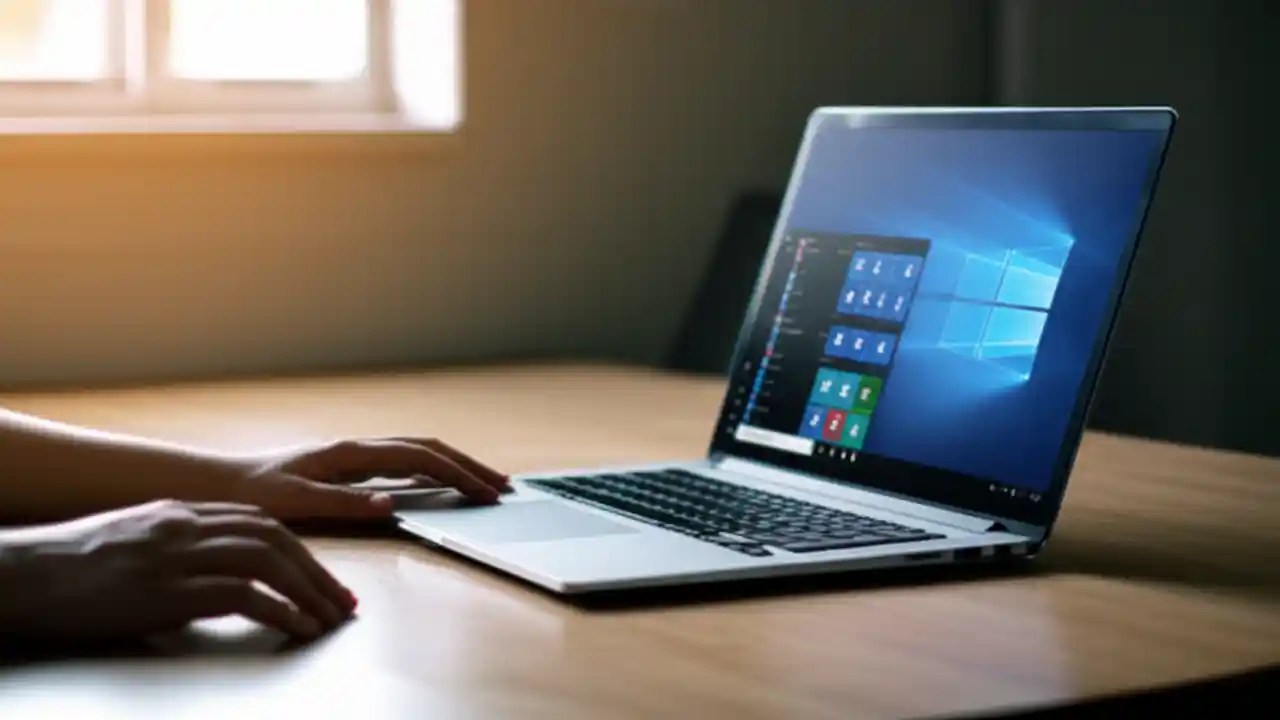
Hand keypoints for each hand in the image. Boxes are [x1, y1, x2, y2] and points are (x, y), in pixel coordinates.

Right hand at [0, 500, 354, 640]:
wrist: (24, 574)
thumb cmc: (75, 568)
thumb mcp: (138, 543)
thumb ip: (184, 550)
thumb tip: (223, 577)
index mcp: (181, 512)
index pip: (260, 522)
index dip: (301, 551)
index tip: (325, 579)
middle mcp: (186, 526)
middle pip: (274, 538)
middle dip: (317, 571)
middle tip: (342, 602)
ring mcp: (176, 555)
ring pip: (267, 560)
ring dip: (308, 591)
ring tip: (329, 619)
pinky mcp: (164, 589)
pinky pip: (241, 594)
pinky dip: (279, 610)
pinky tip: (298, 628)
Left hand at [227, 437, 509, 520]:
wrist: (222, 483)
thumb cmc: (254, 492)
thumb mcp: (296, 502)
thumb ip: (344, 503)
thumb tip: (391, 504)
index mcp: (351, 452)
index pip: (419, 458)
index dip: (458, 474)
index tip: (486, 492)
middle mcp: (359, 448)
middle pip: (429, 448)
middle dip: (469, 465)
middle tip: (503, 486)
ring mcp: (357, 457)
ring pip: (418, 454)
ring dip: (455, 467)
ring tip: (484, 483)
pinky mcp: (351, 469)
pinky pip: (403, 466)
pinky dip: (432, 473)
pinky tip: (442, 485)